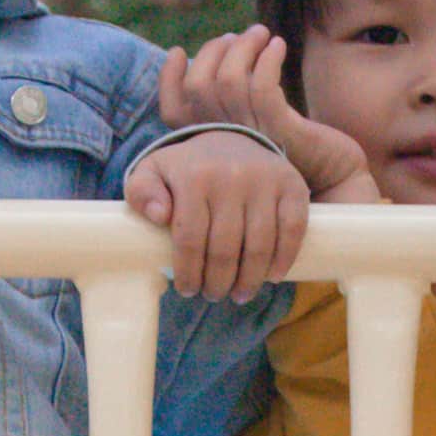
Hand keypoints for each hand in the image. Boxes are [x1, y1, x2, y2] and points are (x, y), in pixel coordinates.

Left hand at [127, 123, 314, 296]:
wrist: (232, 140)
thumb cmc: (189, 169)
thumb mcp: (153, 172)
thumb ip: (141, 192)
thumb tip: (158, 216)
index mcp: (194, 177)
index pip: (190, 240)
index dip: (189, 273)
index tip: (188, 290)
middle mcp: (231, 176)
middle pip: (225, 249)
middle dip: (218, 283)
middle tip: (214, 294)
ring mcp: (265, 181)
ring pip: (259, 246)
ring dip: (249, 280)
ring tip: (240, 294)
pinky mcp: (292, 185)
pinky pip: (293, 229)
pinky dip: (285, 258)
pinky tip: (272, 277)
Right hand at [159, 30, 371, 195]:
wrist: (334, 182)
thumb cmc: (292, 150)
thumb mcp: (252, 126)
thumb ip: (228, 104)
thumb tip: (211, 56)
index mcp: (209, 145)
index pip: (172, 110)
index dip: (169, 78)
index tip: (179, 51)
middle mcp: (223, 145)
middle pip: (199, 87)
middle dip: (213, 52)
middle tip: (235, 37)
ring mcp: (251, 140)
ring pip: (230, 80)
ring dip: (244, 47)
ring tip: (261, 34)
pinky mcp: (281, 134)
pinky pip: (263, 87)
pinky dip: (268, 59)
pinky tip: (279, 46)